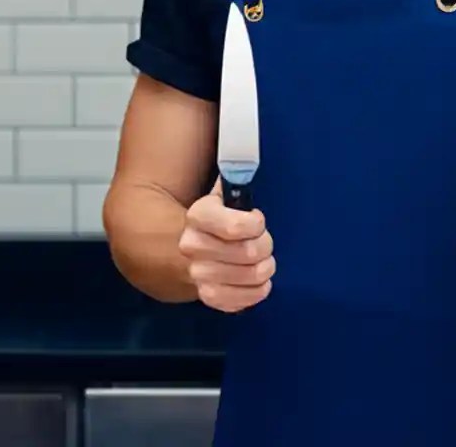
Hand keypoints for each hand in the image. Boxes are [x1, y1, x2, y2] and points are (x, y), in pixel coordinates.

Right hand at [178, 180, 274, 312]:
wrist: (190, 249)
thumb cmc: (220, 219)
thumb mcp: (225, 194)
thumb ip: (236, 177)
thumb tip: (246, 155)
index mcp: (198, 216)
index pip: (237, 227)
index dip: (257, 225)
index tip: (258, 221)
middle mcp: (192, 246)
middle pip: (250, 253)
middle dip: (265, 246)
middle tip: (263, 242)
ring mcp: (198, 274)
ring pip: (252, 275)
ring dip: (265, 268)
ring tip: (261, 261)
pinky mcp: (209, 297)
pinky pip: (246, 299)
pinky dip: (259, 290)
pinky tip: (256, 280)